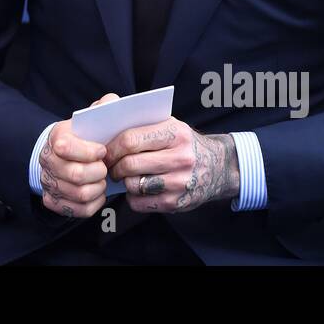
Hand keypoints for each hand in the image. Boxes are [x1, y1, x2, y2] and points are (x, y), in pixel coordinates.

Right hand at [37, 93, 117, 217]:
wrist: (61, 153)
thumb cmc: (83, 136)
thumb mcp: (90, 118)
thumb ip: (102, 108)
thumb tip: (112, 102)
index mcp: (57, 138)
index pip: (66, 147)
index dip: (90, 151)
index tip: (102, 150)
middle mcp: (47, 161)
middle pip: (76, 175)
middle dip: (98, 172)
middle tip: (105, 167)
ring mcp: (48, 182)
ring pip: (80, 194)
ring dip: (98, 188)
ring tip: (102, 180)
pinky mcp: (52, 201)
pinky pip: (79, 210)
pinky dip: (94, 203)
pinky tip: (97, 192)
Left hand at [104, 117, 239, 213]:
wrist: (219, 166)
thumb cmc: (184, 143)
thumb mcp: (170, 124)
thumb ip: (142, 122)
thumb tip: (107, 120)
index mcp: (175, 133)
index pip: (131, 140)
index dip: (112, 147)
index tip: (105, 151)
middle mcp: (180, 158)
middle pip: (130, 164)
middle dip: (114, 166)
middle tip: (111, 166)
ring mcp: (180, 183)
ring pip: (134, 185)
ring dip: (124, 182)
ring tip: (125, 176)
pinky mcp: (177, 203)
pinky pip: (140, 203)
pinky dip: (133, 197)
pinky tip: (138, 189)